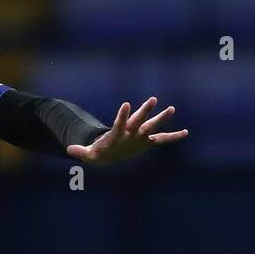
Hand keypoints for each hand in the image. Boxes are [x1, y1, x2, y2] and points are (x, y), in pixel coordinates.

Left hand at [66, 97, 187, 166]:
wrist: (110, 153)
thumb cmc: (100, 152)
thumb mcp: (89, 154)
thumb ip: (80, 151)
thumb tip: (69, 150)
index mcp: (118, 133)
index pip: (120, 123)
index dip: (122, 115)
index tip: (126, 104)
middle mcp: (130, 131)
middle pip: (138, 120)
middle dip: (145, 111)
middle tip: (153, 99)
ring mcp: (140, 135)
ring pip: (151, 125)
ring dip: (161, 118)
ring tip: (172, 108)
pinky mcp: (147, 142)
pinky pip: (162, 139)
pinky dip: (173, 137)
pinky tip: (185, 132)